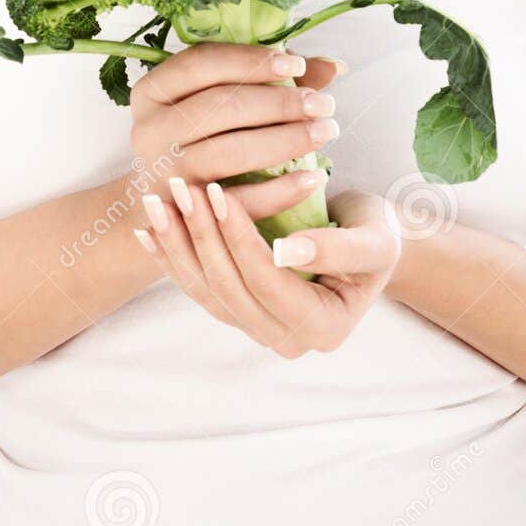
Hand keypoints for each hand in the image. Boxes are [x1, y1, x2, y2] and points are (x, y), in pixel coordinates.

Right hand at [128, 41, 340, 227]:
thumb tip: (333, 67)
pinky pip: (239, 201)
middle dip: (278, 103)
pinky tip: (313, 177)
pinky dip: (279, 191)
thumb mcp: (222, 99)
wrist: (165, 204)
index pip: (202, 63)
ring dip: (283, 141)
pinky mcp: (185, 216)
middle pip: (219, 107)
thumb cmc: (202, 136)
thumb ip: (272, 77)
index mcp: (153, 90)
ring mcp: (164, 174)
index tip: (296, 65)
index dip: (251, 61)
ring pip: (228, 152)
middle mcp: (148, 130)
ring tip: (324, 132)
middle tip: (323, 104)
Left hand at [133, 184, 401, 355]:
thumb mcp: (375, 240)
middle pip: (229, 290)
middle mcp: (285, 338)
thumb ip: (339, 249)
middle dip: (201, 237)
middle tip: (182, 187)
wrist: (367, 240)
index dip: (241, 240)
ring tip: (156, 201)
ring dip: (177, 245)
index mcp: (322, 328)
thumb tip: (286, 251)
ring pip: (206, 290)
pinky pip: (198, 285)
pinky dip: (171, 257)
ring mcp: (257, 327)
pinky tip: (148, 228)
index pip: (268, 283)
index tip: (219, 193)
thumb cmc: (377, 236)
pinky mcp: (237, 308)